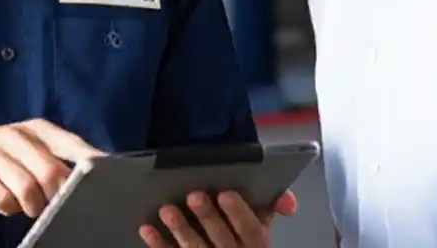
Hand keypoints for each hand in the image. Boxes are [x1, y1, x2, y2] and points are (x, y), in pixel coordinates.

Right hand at [0, 118, 103, 218]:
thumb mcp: (24, 147)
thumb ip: (54, 157)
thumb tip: (91, 175)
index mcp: (35, 129)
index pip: (72, 145)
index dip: (91, 162)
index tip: (109, 178)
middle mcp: (16, 136)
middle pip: (51, 172)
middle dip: (59, 195)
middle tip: (58, 207)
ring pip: (28, 188)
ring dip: (33, 206)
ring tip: (31, 208)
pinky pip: (2, 199)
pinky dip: (7, 208)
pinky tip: (5, 204)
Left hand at [139, 190, 296, 247]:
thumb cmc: (242, 238)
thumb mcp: (261, 223)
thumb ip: (272, 206)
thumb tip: (288, 202)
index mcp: (257, 246)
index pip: (252, 232)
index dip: (239, 213)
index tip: (226, 193)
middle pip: (222, 240)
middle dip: (208, 218)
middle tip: (194, 196)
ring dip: (181, 230)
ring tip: (167, 210)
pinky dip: (158, 245)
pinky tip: (147, 229)